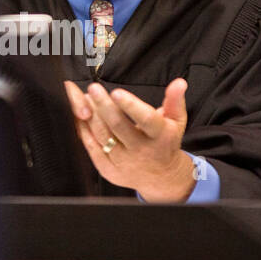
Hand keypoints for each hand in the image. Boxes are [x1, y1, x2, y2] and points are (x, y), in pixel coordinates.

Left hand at [64, 77, 195, 202]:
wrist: (161, 177)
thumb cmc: (166, 142)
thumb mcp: (176, 121)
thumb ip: (175, 100)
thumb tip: (179, 82)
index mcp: (159, 136)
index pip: (145, 119)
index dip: (130, 105)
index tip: (116, 92)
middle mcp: (141, 150)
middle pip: (118, 126)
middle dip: (104, 106)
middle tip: (93, 88)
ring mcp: (123, 162)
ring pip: (103, 136)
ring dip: (92, 115)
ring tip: (85, 98)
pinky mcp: (108, 169)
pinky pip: (92, 147)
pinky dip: (85, 130)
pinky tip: (81, 116)